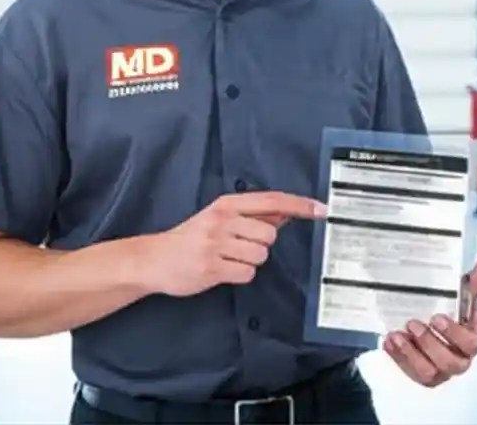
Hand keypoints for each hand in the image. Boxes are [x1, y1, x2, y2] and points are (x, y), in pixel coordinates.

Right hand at [140, 191, 325, 296]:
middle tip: (238, 247)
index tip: (322, 209)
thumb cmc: (191, 238)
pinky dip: (240, 275)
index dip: (300, 205)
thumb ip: (252, 215)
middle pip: (269, 234)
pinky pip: (246, 274)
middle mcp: (222, 220)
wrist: (154, 259)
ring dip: (249, 262)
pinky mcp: (211, 268)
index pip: (272, 200)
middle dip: (261, 245)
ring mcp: (215, 244)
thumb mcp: (220, 218)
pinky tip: (222, 271)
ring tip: (227, 259)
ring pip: (260, 255)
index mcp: (227, 205)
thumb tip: (287, 212)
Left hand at [383, 248, 476, 386]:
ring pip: (429, 373)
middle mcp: (459, 360)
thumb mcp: (462, 293)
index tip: (436, 317)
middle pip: (449, 363)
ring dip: (411, 355)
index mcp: (472, 340)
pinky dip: (399, 358)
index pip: (470, 344)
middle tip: (413, 324)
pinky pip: (411, 373)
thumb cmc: (453, 310)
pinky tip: (390, 341)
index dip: (454, 334)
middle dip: (429, 344)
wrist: (431, 322)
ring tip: (398, 335)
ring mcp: (440, 370)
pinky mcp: (421, 374)